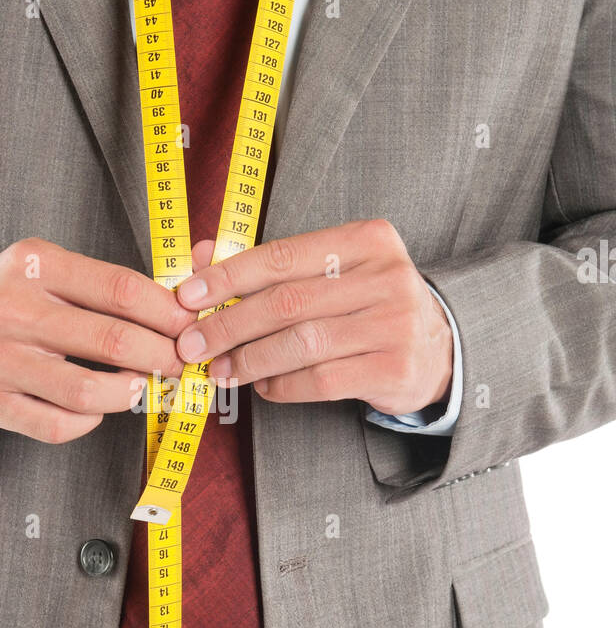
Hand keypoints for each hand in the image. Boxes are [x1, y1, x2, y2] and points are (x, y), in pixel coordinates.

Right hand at [0, 239, 194, 441]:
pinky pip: (59, 425)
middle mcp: (13, 309)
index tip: (189, 325)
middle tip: (178, 361)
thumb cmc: (12, 297)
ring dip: (131, 393)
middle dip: (162, 355)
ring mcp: (0, 360)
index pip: (120, 289)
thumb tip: (179, 304)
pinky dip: (91, 422)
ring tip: (142, 385)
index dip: (167, 312)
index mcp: (35, 265)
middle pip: (113, 341)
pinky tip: (98, 408)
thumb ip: (105, 282)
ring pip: (88, 392)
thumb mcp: (48, 267)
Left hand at [174, 220, 452, 414]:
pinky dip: (283, 386)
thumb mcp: (329, 273)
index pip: (281, 256)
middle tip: (192, 345)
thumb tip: (200, 256)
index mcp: (366, 240)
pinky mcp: (395, 368)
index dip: (228, 277)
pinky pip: (321, 379)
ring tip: (221, 370)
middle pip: (287, 302)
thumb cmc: (368, 306)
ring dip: (250, 361)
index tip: (187, 296)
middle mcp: (386, 277)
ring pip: (301, 344)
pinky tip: (264, 387)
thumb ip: (269, 264)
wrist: (439, 349)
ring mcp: (395, 324)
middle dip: (229, 325)